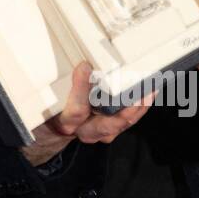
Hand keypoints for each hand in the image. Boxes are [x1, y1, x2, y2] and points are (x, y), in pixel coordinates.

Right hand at [20, 61, 155, 165]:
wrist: (55, 128)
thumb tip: (79, 65)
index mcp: (66, 123)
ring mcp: (100, 132)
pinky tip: (148, 92)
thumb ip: (59, 84)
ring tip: (150, 90)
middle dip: (125, 110)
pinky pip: (128, 120)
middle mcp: (85, 131)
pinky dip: (139, 107)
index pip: (76, 111)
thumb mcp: (48, 99)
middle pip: (107, 125)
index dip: (80, 90)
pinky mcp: (111, 128)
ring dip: (138, 108)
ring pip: (122, 124)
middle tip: (137, 92)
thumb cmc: (52, 109)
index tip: (83, 67)